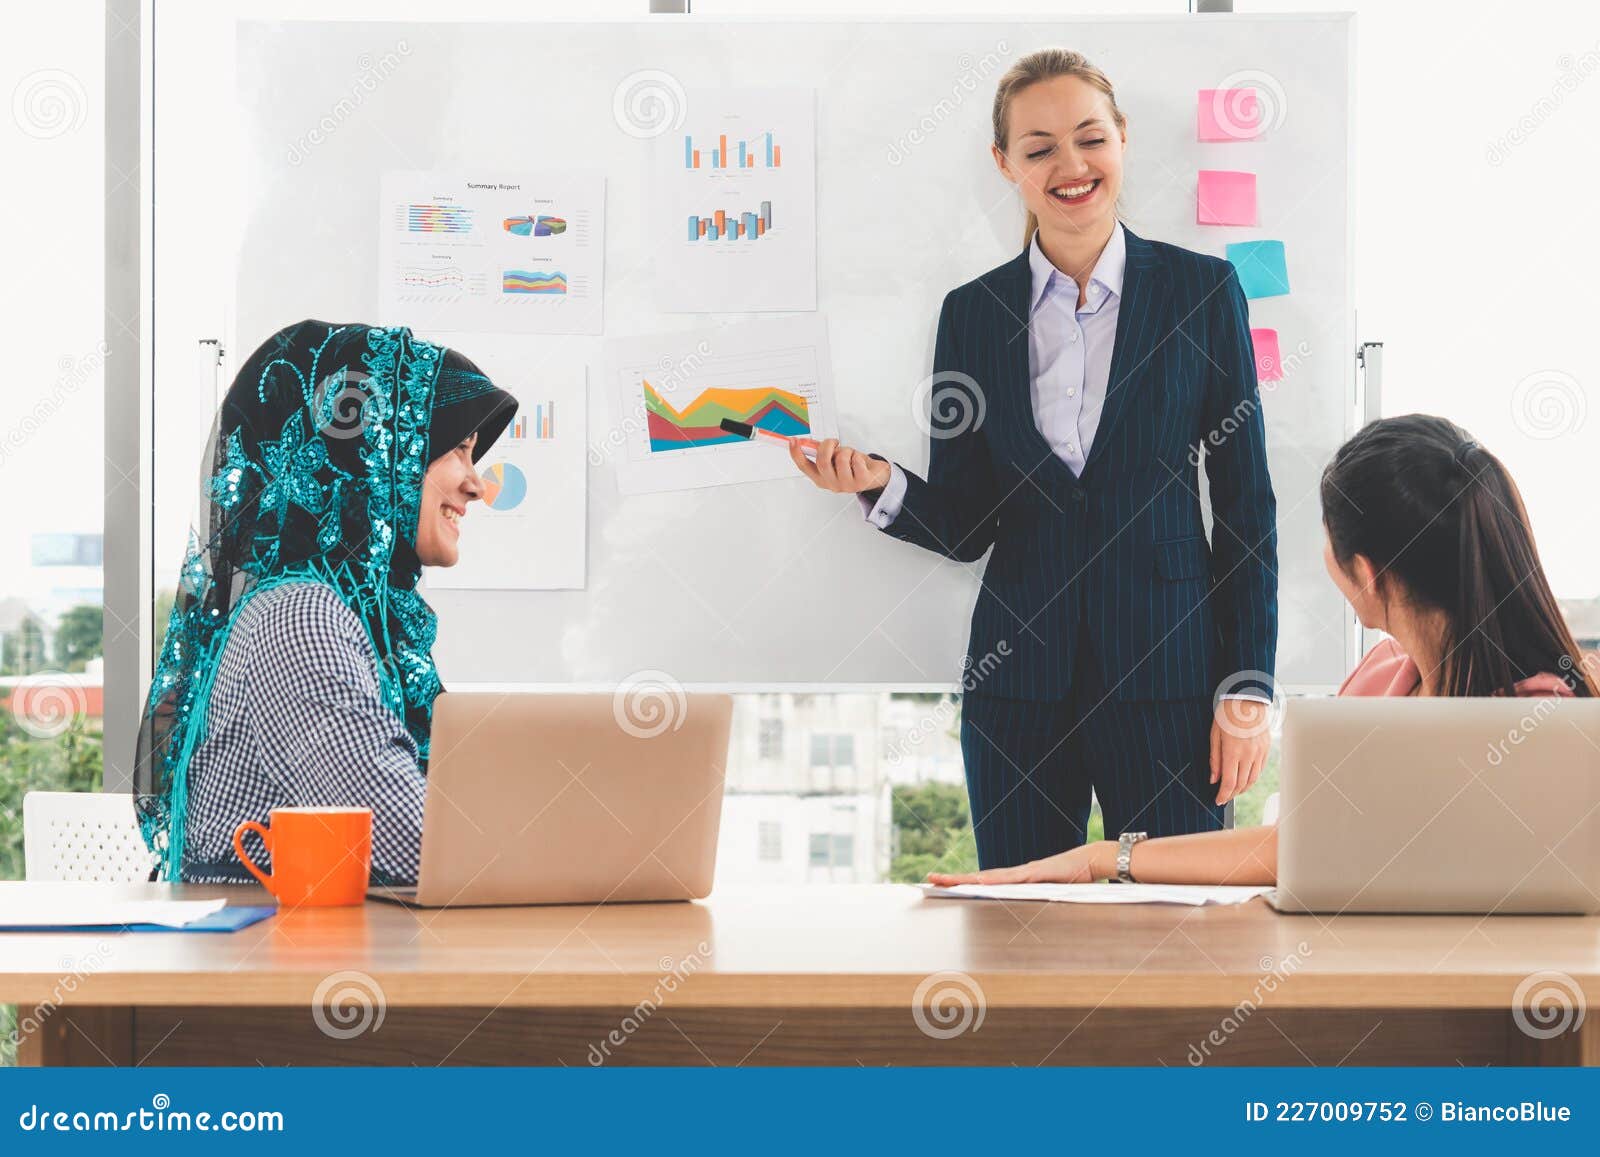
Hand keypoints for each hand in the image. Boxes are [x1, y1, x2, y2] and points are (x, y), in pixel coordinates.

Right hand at [790, 437, 891, 493]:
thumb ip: (821, 452)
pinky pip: (856, 461)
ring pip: (840, 459)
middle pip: (822, 461)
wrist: (875, 476)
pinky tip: (860, 462)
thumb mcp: (834, 458)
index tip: (793, 440)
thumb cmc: (853, 466)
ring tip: (850, 455)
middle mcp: (832, 484)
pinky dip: (858, 456)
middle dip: (828, 445)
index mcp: (821, 478)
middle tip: (834, 442)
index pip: (804, 466)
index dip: (796, 453)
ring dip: (846, 450)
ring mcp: (847, 486)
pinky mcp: (862, 482)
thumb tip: (805, 441)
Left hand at [926, 841, 1114, 885]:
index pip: (982, 882)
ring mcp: (1024, 872)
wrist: (1090, 860)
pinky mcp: (1036, 873)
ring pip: (990, 877)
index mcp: (1015, 880)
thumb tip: (1023, 918)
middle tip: (930, 879)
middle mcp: (1015, 874)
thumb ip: (1034, 903)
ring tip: (947, 881)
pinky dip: (996, 880)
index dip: (961, 883)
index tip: (940, 884)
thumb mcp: (1048, 895)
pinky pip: (1013, 878)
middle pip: (979, 877)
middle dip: (955, 879)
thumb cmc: (1070, 878)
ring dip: (969, 879)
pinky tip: (981, 881)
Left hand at [1210, 698, 1270, 804]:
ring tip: (1233, 791)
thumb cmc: (1227, 715)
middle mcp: (1248, 754)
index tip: (1218, 800)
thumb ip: (1214, 759)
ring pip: (1253, 780)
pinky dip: (1252, 778)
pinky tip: (1244, 779)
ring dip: (1242, 789)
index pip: (1229, 782)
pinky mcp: (1266, 749)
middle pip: (1241, 784)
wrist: (1247, 699)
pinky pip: (1260, 770)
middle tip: (1223, 797)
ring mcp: (1259, 752)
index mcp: (1233, 751)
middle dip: (1231, 794)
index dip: (1223, 795)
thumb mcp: (1214, 735)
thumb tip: (1214, 779)